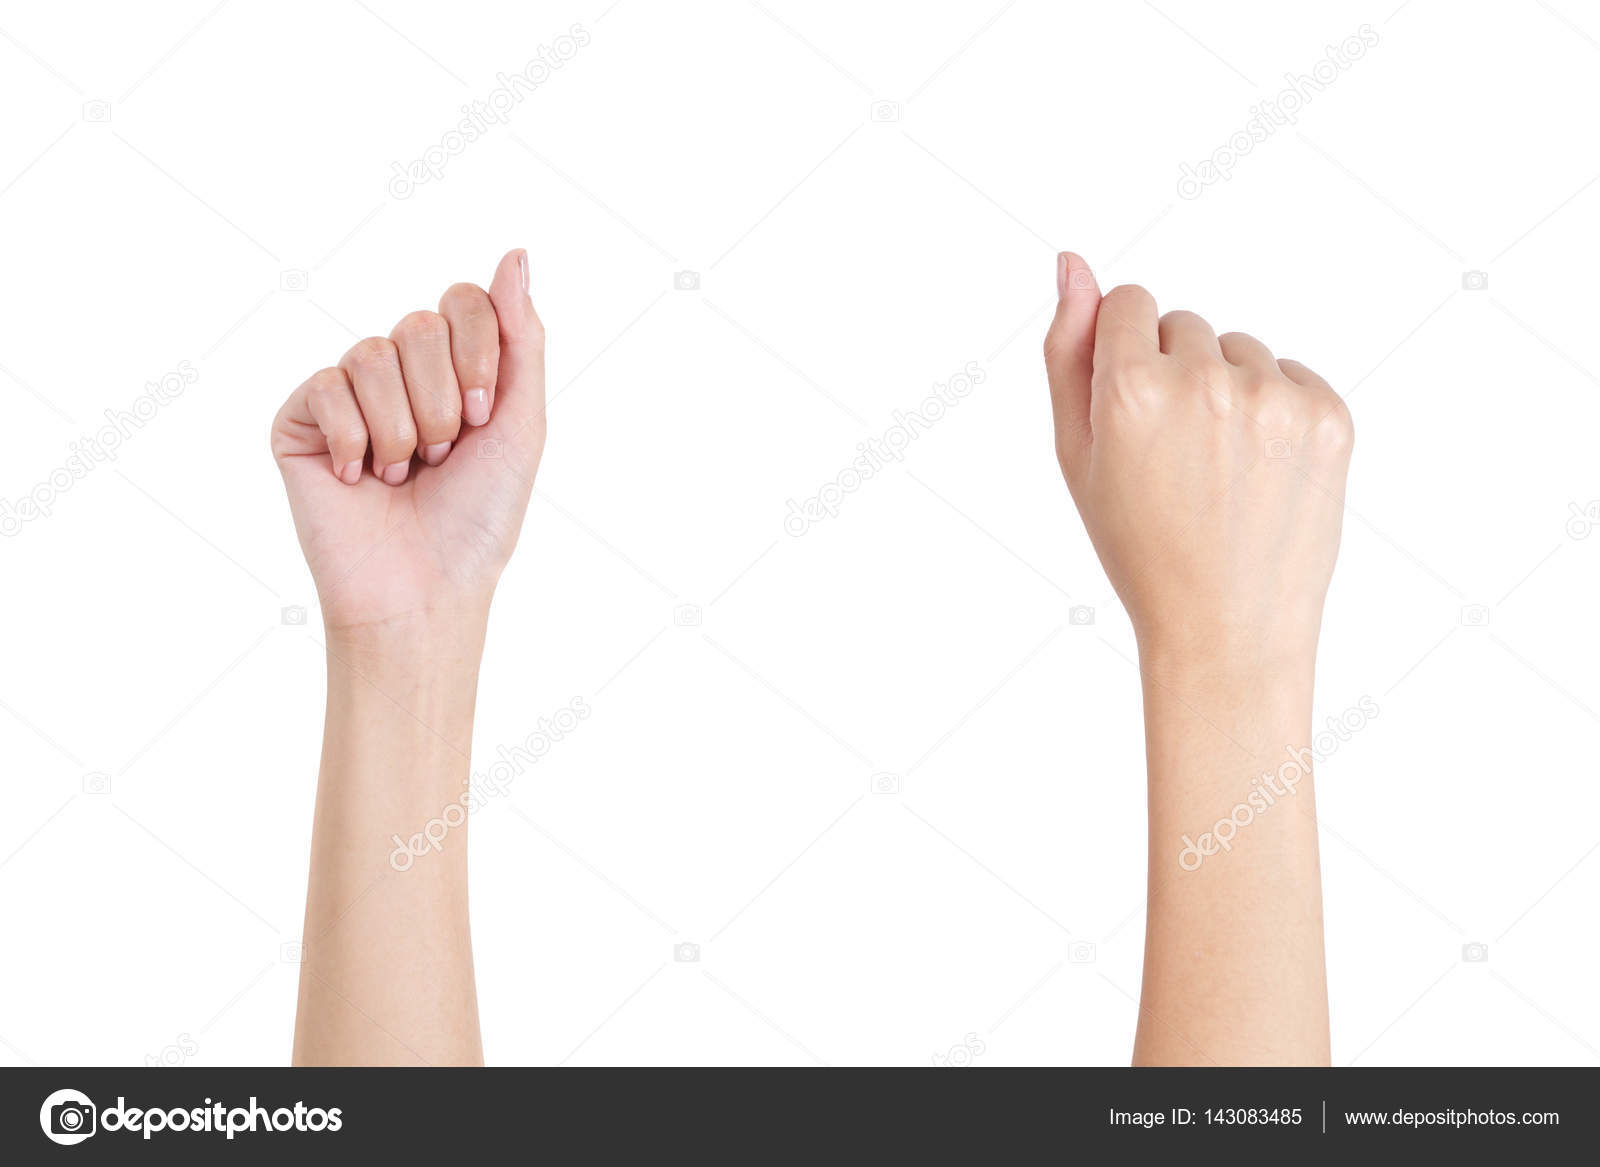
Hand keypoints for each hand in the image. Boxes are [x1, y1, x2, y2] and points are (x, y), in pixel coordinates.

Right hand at [271, 249, 545, 634]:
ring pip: (371, 354)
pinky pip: (325, 386)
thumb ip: (521, 336)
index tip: (483, 416)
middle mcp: (399, 371)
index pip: (463, 300)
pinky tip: (358, 479)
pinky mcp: (299, 421)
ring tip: (402, 475)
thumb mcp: (522, 422)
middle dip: (441, 401)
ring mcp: (346, 393)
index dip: (478, 356)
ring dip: (401, 430)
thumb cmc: (478, 516)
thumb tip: (517, 252)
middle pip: (420, 325)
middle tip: (442, 456)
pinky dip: (354, 440)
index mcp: (452, 367)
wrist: (425, 587)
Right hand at [1043, 253, 1352, 667]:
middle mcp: (1204, 383)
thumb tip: (1071, 262)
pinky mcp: (1328, 415)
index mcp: (1131, 390)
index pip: (1130, 302)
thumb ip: (1067, 352)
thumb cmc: (1139, 546)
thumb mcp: (1078, 455)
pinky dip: (1275, 412)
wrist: (1226, 627)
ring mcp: (1273, 398)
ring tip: (1219, 470)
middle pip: (1186, 323)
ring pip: (1239, 348)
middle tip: (1174, 459)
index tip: (1134, 412)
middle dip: (1175, 373)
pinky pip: (1290, 374)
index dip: (1124, 355)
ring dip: (1227, 391)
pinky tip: (1259, 472)